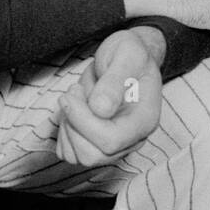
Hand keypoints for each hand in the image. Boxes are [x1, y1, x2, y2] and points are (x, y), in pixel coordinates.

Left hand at [56, 27, 163, 166]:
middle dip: (73, 124)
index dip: (84, 121)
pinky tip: (74, 110)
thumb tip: (101, 109)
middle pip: (92, 155)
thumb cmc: (130, 53)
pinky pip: (70, 153)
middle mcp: (132, 139)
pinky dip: (64, 133)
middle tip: (74, 92)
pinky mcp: (97, 144)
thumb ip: (115, 80)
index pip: (111, 141)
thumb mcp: (127, 54)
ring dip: (67, 126)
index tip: (73, 92)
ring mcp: (115, 145)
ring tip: (76, 98)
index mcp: (145, 120)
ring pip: (78, 157)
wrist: (126, 57)